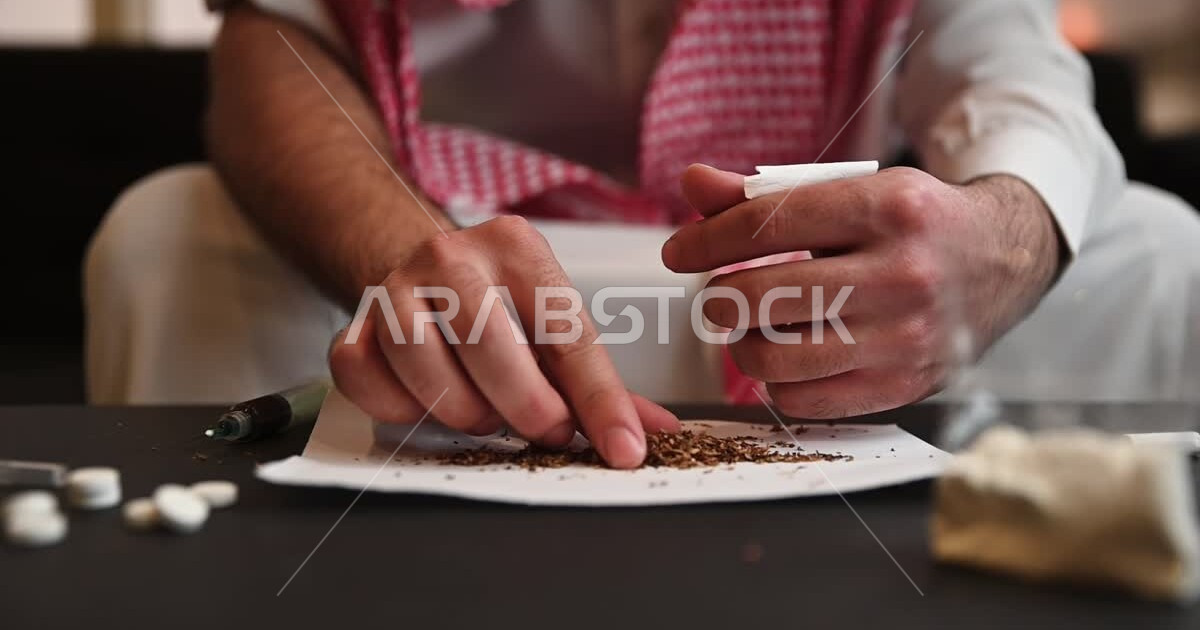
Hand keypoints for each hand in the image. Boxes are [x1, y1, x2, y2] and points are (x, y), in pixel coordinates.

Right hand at [330, 215, 679, 467]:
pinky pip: (368, 380)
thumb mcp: (551, 322)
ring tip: (484, 410)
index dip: (599, 400)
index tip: (621, 447)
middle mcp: (451, 256)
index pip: (567, 333)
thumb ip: (595, 379)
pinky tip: (428, 401)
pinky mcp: (351, 324)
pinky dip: (401, 408)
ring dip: (464, 409)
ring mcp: (393, 288)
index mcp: (516, 248)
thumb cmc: (495, 302)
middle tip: (543, 429)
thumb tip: (648, 431)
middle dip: (527, 407)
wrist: (414, 265)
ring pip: (426, 367)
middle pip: (491, 346)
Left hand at [663, 165, 1061, 417]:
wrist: (1003, 261)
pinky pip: (805, 399)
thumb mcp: (852, 190)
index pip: (767, 224)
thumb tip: (693, 184)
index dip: (706, 241)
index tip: (679, 252)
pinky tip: (785, 357)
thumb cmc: (913, 223)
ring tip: (751, 327)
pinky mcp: (904, 385)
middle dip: (719, 297)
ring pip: (775, 356)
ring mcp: (905, 337)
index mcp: (887, 207)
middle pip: (761, 295)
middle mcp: (901, 273)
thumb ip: (768, 193)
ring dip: (742, 344)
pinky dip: (777, 381)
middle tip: (721, 294)